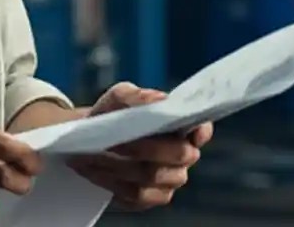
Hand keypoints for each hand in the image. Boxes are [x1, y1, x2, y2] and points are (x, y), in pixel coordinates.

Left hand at [68, 82, 212, 210]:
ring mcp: (169, 179)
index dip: (200, 130)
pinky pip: (137, 195)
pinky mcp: (150, 197)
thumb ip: (136, 96)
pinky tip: (93, 170)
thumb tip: (159, 100)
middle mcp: (183, 154)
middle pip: (179, 155)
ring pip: (154, 176)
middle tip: (117, 141)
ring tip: (93, 154)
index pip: (203, 129)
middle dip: (147, 147)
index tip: (186, 128)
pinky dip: (113, 181)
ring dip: (122, 165)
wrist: (90, 140)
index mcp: (182, 126)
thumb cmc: (112, 114)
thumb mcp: (119, 98)